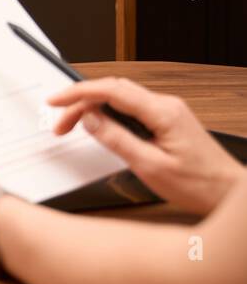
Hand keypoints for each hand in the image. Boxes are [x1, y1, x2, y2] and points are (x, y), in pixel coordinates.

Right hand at [49, 77, 244, 213]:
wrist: (227, 192)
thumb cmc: (198, 184)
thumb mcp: (149, 166)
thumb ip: (116, 139)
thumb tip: (90, 119)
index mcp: (163, 112)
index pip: (111, 90)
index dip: (79, 93)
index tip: (56, 101)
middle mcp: (166, 105)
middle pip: (113, 90)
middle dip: (81, 101)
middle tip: (60, 122)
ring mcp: (167, 111)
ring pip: (120, 98)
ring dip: (93, 108)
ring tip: (73, 127)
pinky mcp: (166, 120)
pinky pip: (131, 108)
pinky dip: (108, 114)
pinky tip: (99, 126)